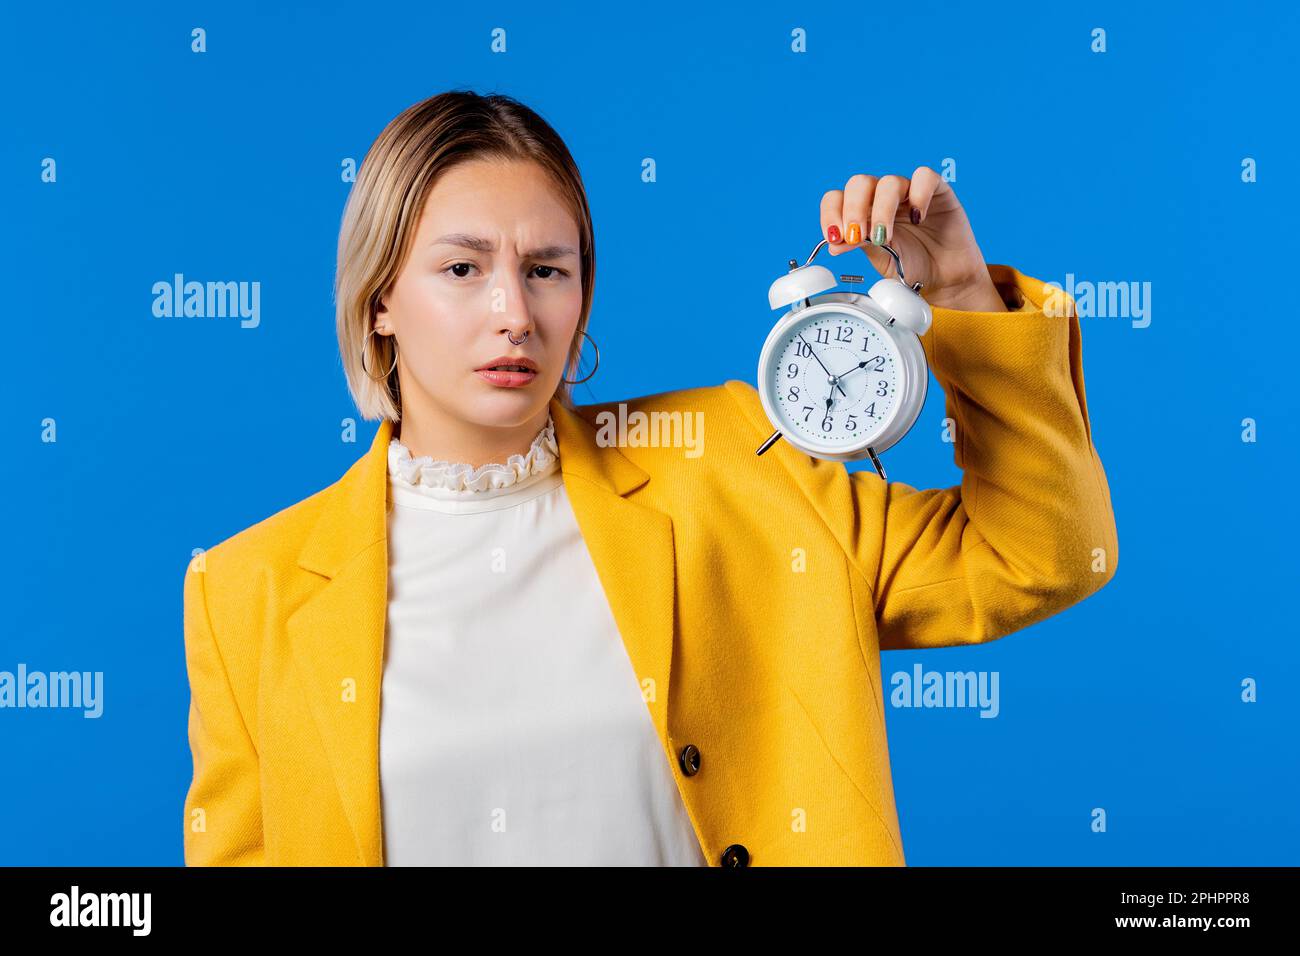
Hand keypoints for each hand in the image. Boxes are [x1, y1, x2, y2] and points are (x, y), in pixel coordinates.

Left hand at [820, 167, 1007, 312]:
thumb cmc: (911, 267)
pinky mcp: (937, 191)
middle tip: (857, 237)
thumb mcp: (880, 260)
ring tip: (884, 237)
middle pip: (859, 183)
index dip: (830, 213)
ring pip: (889, 182)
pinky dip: (919, 195)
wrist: (945, 278)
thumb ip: (859, 246)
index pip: (837, 198)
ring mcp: (909, 192)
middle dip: (853, 210)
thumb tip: (834, 242)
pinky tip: (917, 219)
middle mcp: (882, 198)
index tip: (834, 237)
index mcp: (862, 212)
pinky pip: (925, 177)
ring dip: (881, 210)